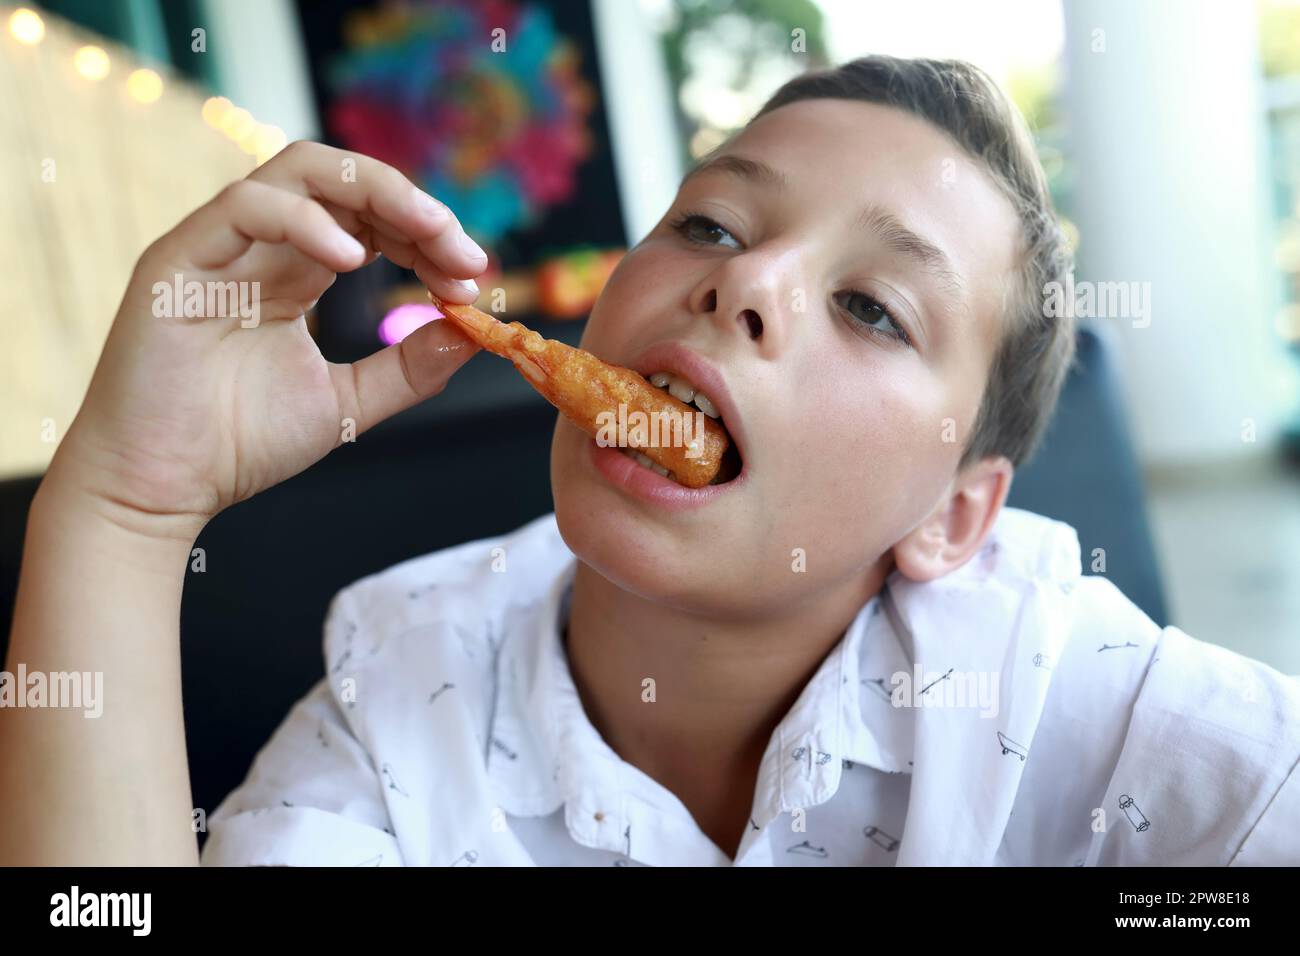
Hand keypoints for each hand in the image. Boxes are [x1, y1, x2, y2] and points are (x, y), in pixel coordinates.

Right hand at [47, 141, 485, 539]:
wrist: (162, 487)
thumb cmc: (241, 444)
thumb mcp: (350, 403)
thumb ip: (408, 368)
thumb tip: (471, 332)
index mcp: (295, 271)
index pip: (371, 220)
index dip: (427, 236)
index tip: (474, 276)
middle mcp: (259, 247)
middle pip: (344, 185)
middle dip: (415, 209)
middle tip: (465, 253)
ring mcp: (219, 246)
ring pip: (298, 172)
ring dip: (376, 195)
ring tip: (428, 236)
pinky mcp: (179, 260)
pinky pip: (246, 208)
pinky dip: (306, 220)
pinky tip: (354, 259)